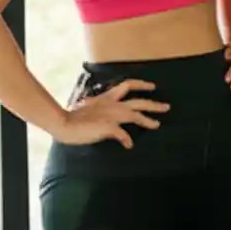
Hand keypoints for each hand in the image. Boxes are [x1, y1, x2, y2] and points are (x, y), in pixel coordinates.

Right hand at [54, 79, 169, 149]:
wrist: (63, 123)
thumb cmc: (72, 116)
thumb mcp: (88, 106)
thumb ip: (97, 106)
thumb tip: (97, 108)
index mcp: (107, 97)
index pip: (127, 85)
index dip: (141, 84)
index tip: (153, 86)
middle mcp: (113, 104)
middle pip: (139, 102)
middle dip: (154, 104)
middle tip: (167, 107)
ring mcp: (112, 115)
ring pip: (136, 115)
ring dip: (148, 120)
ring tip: (157, 124)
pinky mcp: (108, 127)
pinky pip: (123, 134)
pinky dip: (127, 139)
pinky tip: (129, 145)